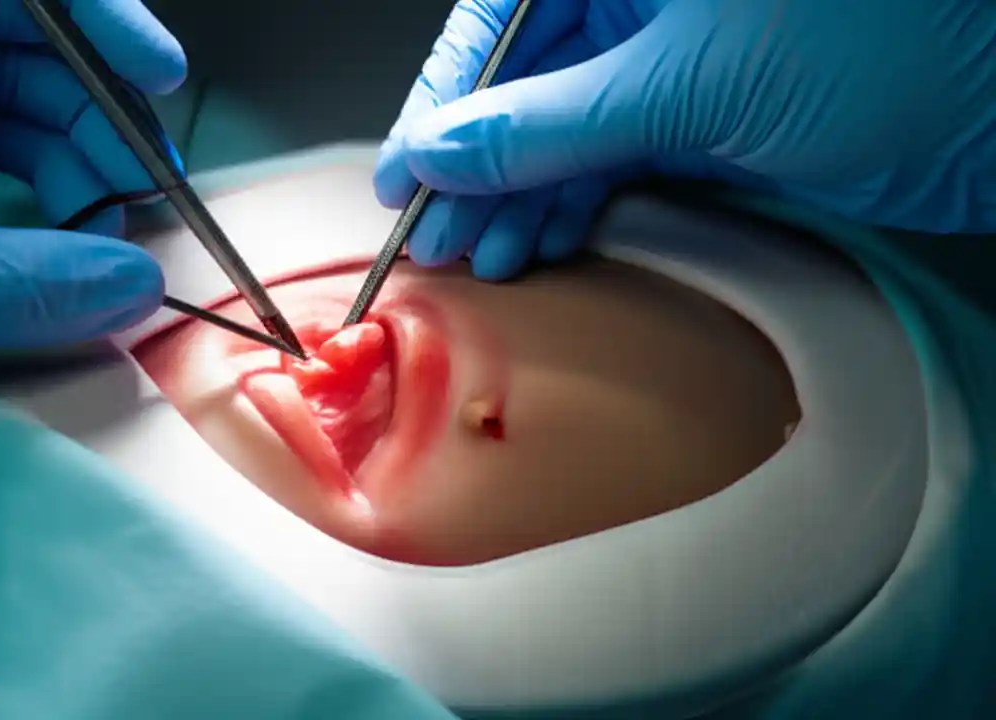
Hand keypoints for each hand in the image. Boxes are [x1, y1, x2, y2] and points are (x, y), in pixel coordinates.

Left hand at [0, 0, 185, 469]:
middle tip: (134, 198)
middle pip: (10, 55)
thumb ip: (21, 280)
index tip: (154, 79)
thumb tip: (131, 282)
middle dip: (87, 121)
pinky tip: (51, 254)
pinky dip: (22, 213)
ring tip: (96, 240)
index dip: (93, 23)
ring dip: (62, 173)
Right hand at [375, 0, 995, 279]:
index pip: (495, 18)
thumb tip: (445, 149)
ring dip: (519, 198)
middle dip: (476, 164)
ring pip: (561, 129)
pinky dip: (573, 206)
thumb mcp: (688, 84)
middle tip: (440, 233)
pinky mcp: (703, 116)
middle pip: (520, 80)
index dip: (442, 99)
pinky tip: (540, 244)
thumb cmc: (890, 45)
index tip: (405, 174)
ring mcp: (674, 57)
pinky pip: (609, 160)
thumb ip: (549, 125)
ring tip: (485, 257)